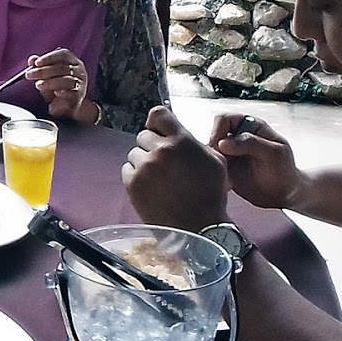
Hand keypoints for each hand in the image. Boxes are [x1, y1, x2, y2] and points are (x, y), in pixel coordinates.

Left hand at [26, 49, 95, 122]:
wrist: (65, 106)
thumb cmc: (55, 87)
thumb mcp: (45, 76)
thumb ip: (39, 67)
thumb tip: (31, 59)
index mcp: (72, 61)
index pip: (63, 54)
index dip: (49, 57)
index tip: (36, 63)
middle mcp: (79, 70)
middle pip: (62, 67)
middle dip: (43, 70)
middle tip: (29, 74)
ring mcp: (81, 83)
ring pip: (67, 80)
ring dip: (50, 82)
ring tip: (38, 85)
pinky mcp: (80, 96)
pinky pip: (73, 92)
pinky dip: (63, 92)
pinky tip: (55, 93)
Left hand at [121, 106, 229, 230]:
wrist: (197, 226)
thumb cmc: (210, 194)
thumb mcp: (215, 159)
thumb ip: (193, 142)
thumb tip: (177, 134)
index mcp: (181, 140)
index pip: (157, 114)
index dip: (156, 123)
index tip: (158, 131)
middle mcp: (160, 150)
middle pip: (143, 135)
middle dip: (151, 146)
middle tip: (162, 163)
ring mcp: (145, 167)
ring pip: (134, 153)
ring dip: (143, 162)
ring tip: (158, 178)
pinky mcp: (133, 184)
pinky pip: (126, 170)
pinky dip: (135, 176)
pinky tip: (150, 186)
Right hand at [208, 113, 305, 211]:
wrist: (283, 193)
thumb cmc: (284, 170)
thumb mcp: (273, 154)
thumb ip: (250, 143)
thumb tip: (222, 142)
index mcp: (250, 126)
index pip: (224, 119)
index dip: (218, 131)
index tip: (220, 147)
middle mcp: (237, 136)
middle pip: (213, 133)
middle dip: (212, 147)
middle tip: (219, 162)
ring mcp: (230, 152)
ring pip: (208, 149)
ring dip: (211, 160)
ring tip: (222, 173)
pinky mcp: (225, 167)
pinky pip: (210, 164)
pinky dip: (211, 171)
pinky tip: (223, 180)